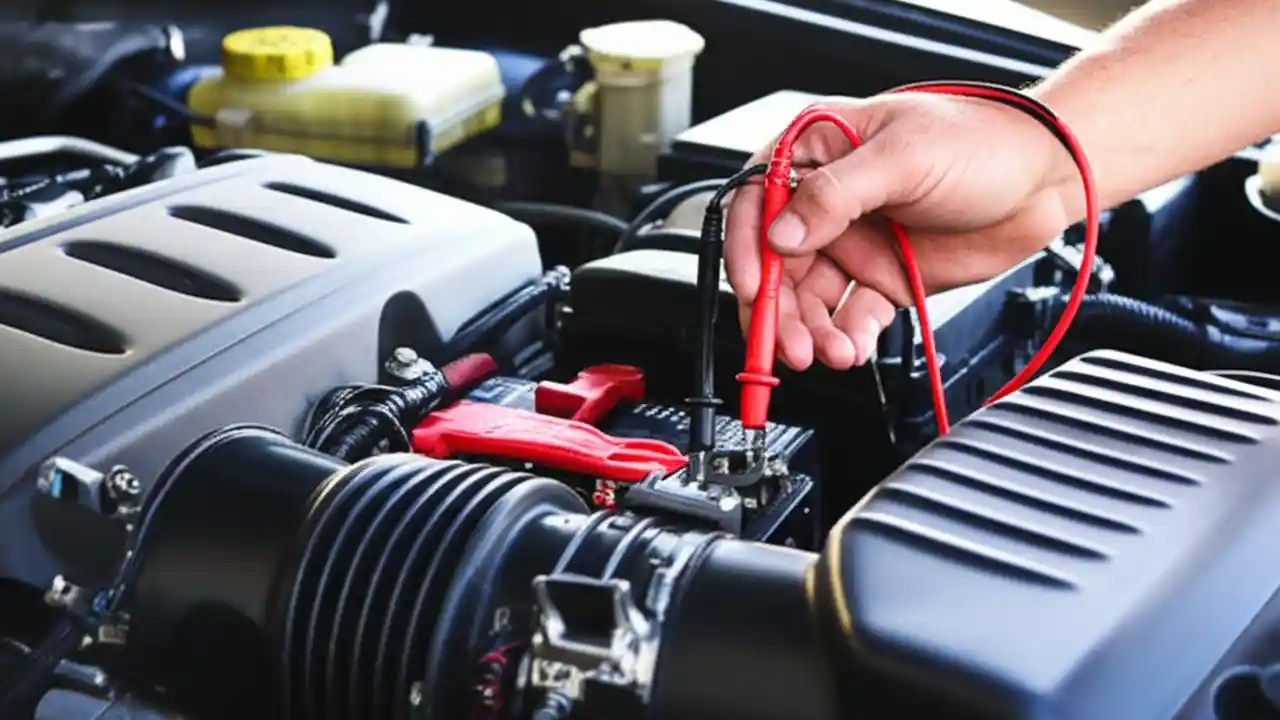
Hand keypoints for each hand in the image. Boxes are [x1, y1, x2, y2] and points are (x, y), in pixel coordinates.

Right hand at [724, 92, 1076, 371]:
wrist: (1048, 178)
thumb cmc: (983, 142)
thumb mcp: (902, 158)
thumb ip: (835, 196)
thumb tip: (780, 232)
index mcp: (818, 151)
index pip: (756, 201)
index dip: (748, 247)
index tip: (754, 288)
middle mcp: (827, 200)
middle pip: (776, 262)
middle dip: (778, 309)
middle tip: (790, 345)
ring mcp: (853, 242)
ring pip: (809, 298)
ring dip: (811, 331)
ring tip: (831, 353)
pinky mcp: (882, 277)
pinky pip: (850, 316)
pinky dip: (847, 337)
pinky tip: (853, 348)